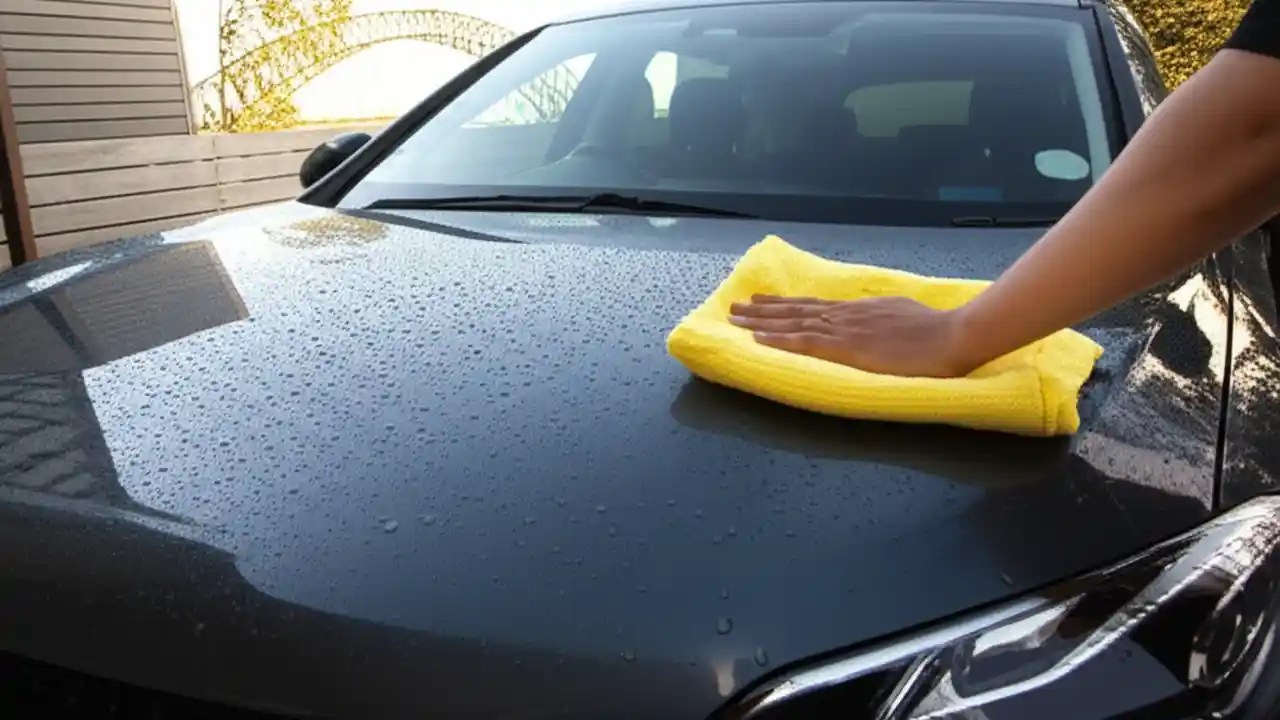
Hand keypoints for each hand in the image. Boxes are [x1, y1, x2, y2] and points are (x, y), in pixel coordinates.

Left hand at [728, 295, 976, 377]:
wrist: (952, 335)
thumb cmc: (938, 331)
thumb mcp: (905, 316)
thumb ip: (884, 320)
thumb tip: (878, 323)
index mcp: (860, 310)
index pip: (816, 306)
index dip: (788, 304)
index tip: (765, 301)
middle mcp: (846, 314)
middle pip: (797, 309)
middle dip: (764, 309)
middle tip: (736, 306)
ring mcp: (844, 328)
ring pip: (793, 321)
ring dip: (761, 320)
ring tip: (736, 317)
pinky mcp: (845, 346)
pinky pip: (803, 341)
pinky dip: (778, 338)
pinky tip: (757, 338)